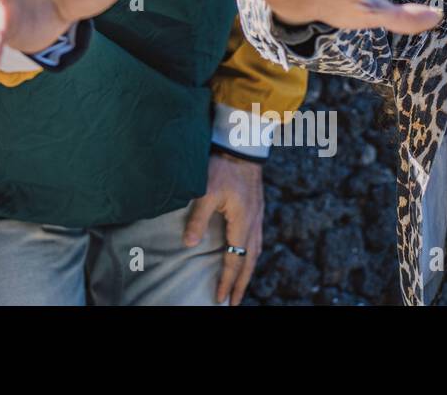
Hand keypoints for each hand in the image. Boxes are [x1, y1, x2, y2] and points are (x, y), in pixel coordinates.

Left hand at [183, 151, 262, 304]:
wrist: (242, 145)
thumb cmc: (223, 166)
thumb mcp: (206, 192)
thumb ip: (198, 219)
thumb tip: (188, 244)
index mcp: (243, 222)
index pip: (235, 259)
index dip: (228, 280)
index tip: (222, 298)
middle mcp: (254, 223)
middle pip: (250, 261)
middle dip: (242, 283)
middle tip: (234, 301)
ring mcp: (258, 216)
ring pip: (255, 251)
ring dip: (247, 270)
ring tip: (240, 284)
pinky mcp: (256, 209)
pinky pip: (256, 239)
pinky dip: (250, 254)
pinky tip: (244, 254)